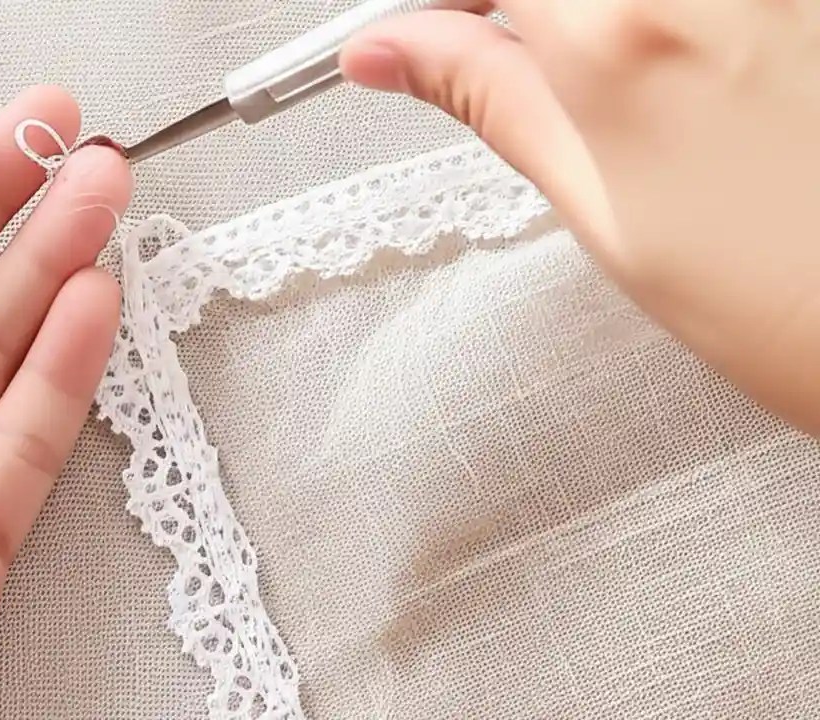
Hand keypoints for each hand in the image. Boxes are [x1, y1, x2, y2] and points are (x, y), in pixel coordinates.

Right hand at [342, 2, 819, 432]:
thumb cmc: (794, 301)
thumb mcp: (602, 208)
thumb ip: (492, 97)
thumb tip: (389, 48)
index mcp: (621, 28)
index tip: (420, 28)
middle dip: (510, 2)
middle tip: (503, 44)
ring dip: (587, 14)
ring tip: (602, 70)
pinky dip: (667, 18)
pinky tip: (690, 66)